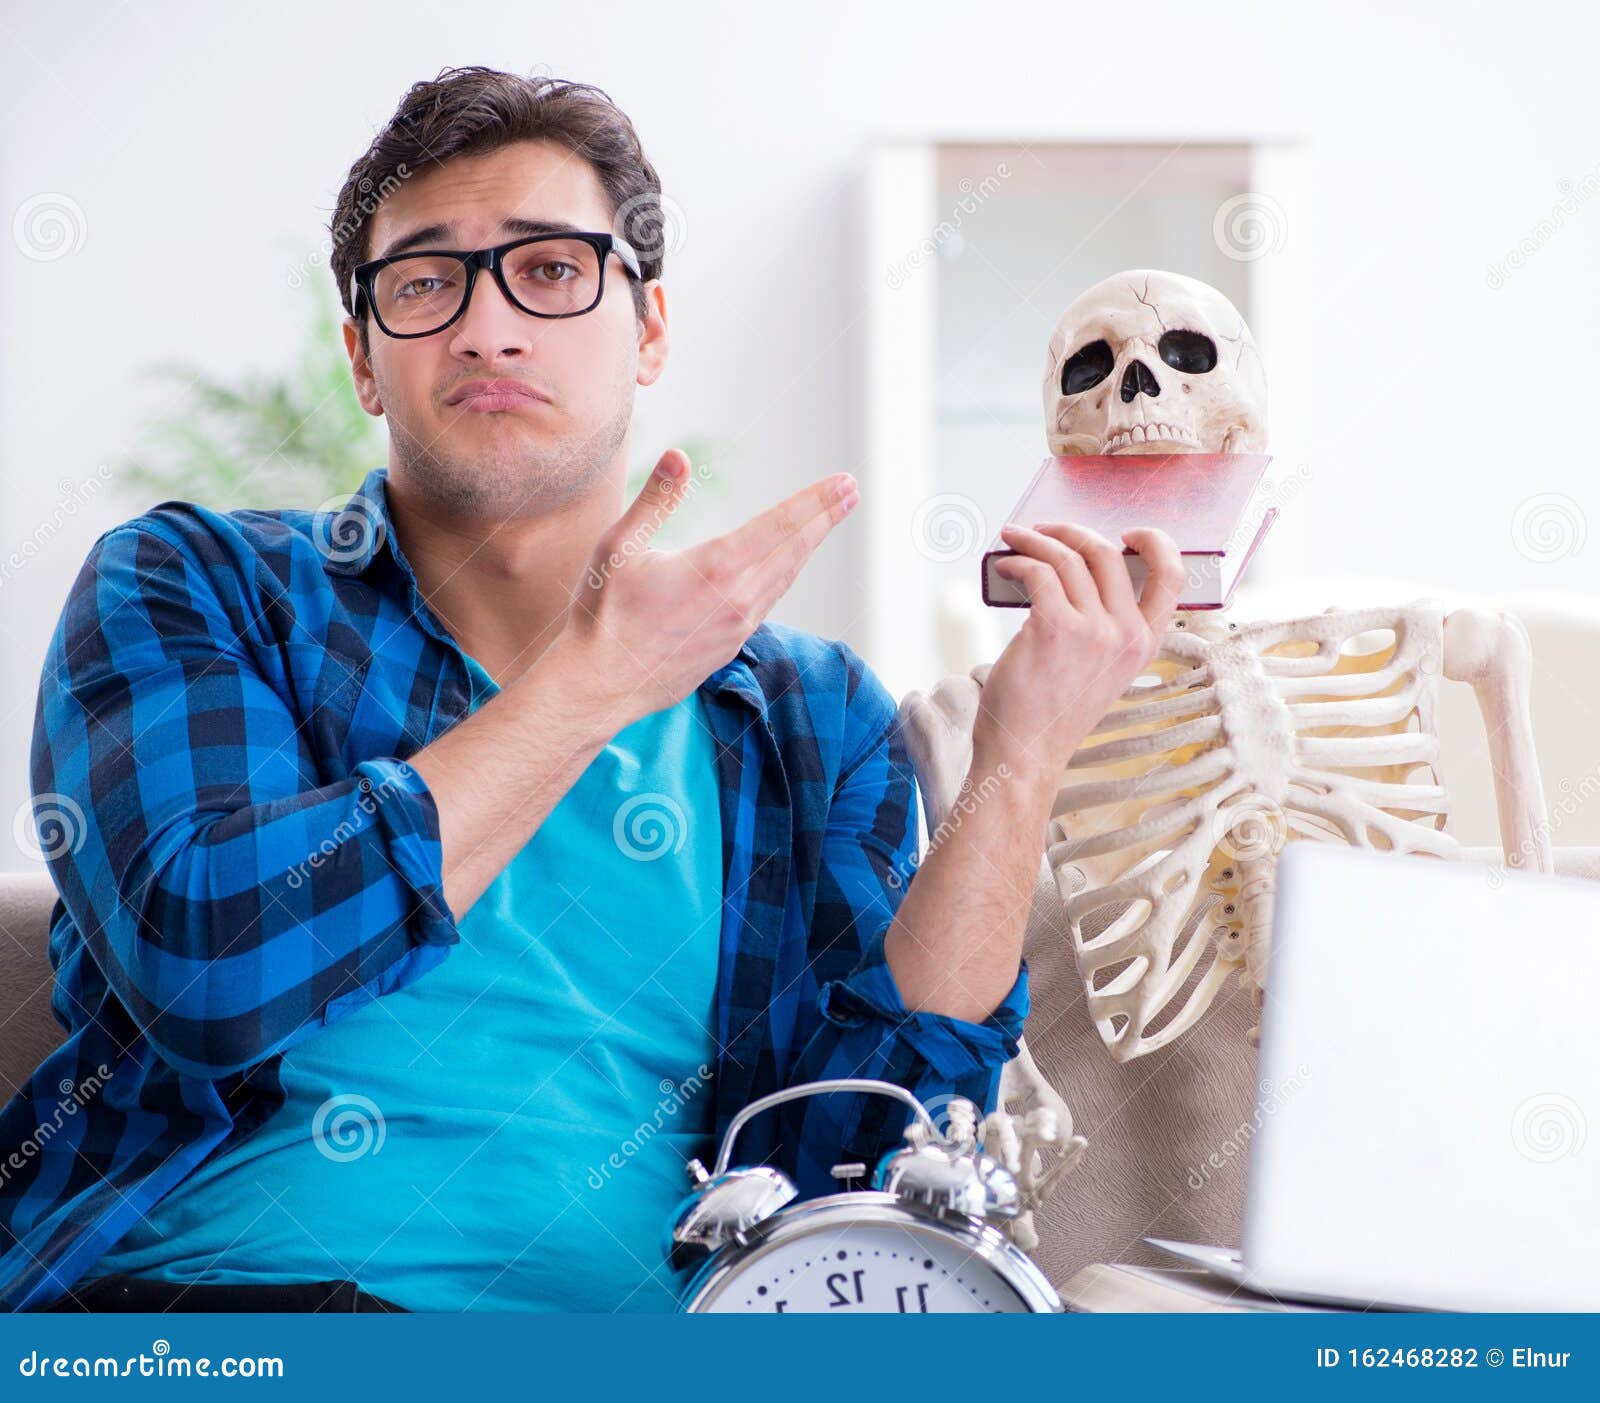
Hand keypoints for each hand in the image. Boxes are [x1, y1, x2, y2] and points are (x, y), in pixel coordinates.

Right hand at [555, 449, 858, 727]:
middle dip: (825, 517)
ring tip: (825, 522)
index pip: (779, 525)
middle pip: (795, 550)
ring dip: (807, 547)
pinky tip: (785, 566)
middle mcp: (737, 600)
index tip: (844, 482)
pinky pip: (768, 602)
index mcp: (715, 569)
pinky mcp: (731, 647)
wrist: (599, 685)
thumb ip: (655, 501)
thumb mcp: (618, 548)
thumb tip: (679, 456)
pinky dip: (784, 576)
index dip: (815, 501)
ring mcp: (738, 627)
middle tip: (851, 491)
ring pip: (785, 578)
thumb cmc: (602, 614)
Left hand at [972, 521, 1183, 789]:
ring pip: (1069, 558)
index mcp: (1145, 645)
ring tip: (1014, 540)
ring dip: (1036, 541)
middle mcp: (1126, 635)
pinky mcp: (1054, 628)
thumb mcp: (1098, 672)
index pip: (1172, 578)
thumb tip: (1075, 576)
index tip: (1127, 531)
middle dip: (1072, 532)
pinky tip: (1003, 567)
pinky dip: (1018, 561)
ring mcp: (1093, 631)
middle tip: (1043, 530)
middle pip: (1108, 554)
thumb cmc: (1050, 714)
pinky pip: (1039, 573)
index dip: (1156, 543)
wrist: (1025, 753)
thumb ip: (1103, 631)